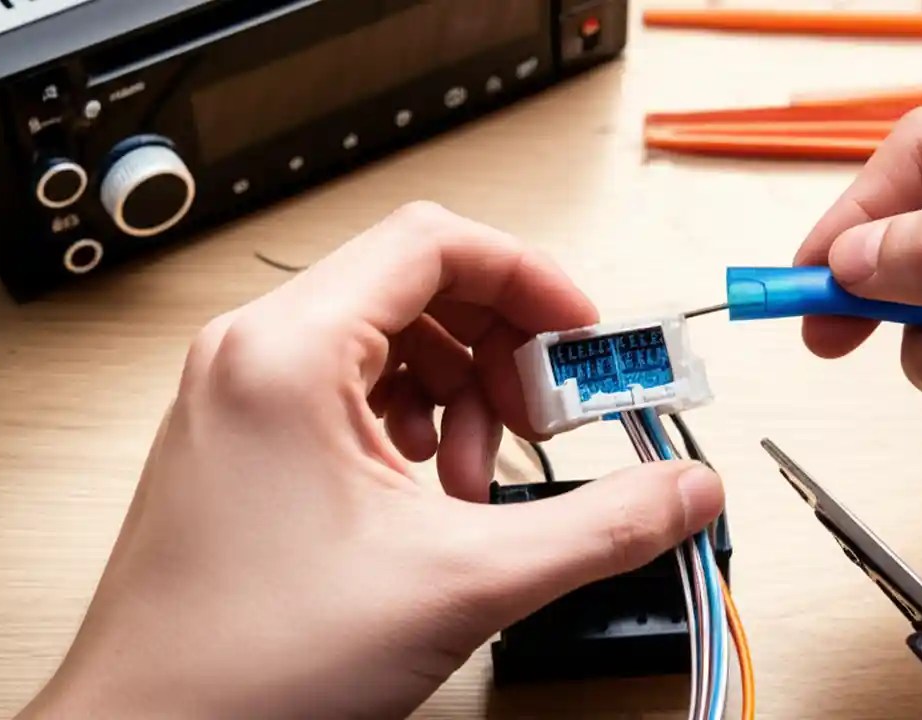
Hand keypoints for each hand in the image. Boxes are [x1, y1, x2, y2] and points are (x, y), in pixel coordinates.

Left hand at [19, 202, 723, 718]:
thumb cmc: (246, 664)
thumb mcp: (462, 583)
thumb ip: (599, 526)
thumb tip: (680, 489)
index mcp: (288, 353)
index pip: (434, 244)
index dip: (530, 279)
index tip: (582, 334)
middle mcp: (252, 357)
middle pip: (417, 288)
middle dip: (503, 347)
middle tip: (549, 414)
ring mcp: (241, 399)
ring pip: (388, 342)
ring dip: (462, 393)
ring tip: (483, 476)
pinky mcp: (245, 442)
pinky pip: (351, 392)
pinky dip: (416, 425)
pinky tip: (435, 493)